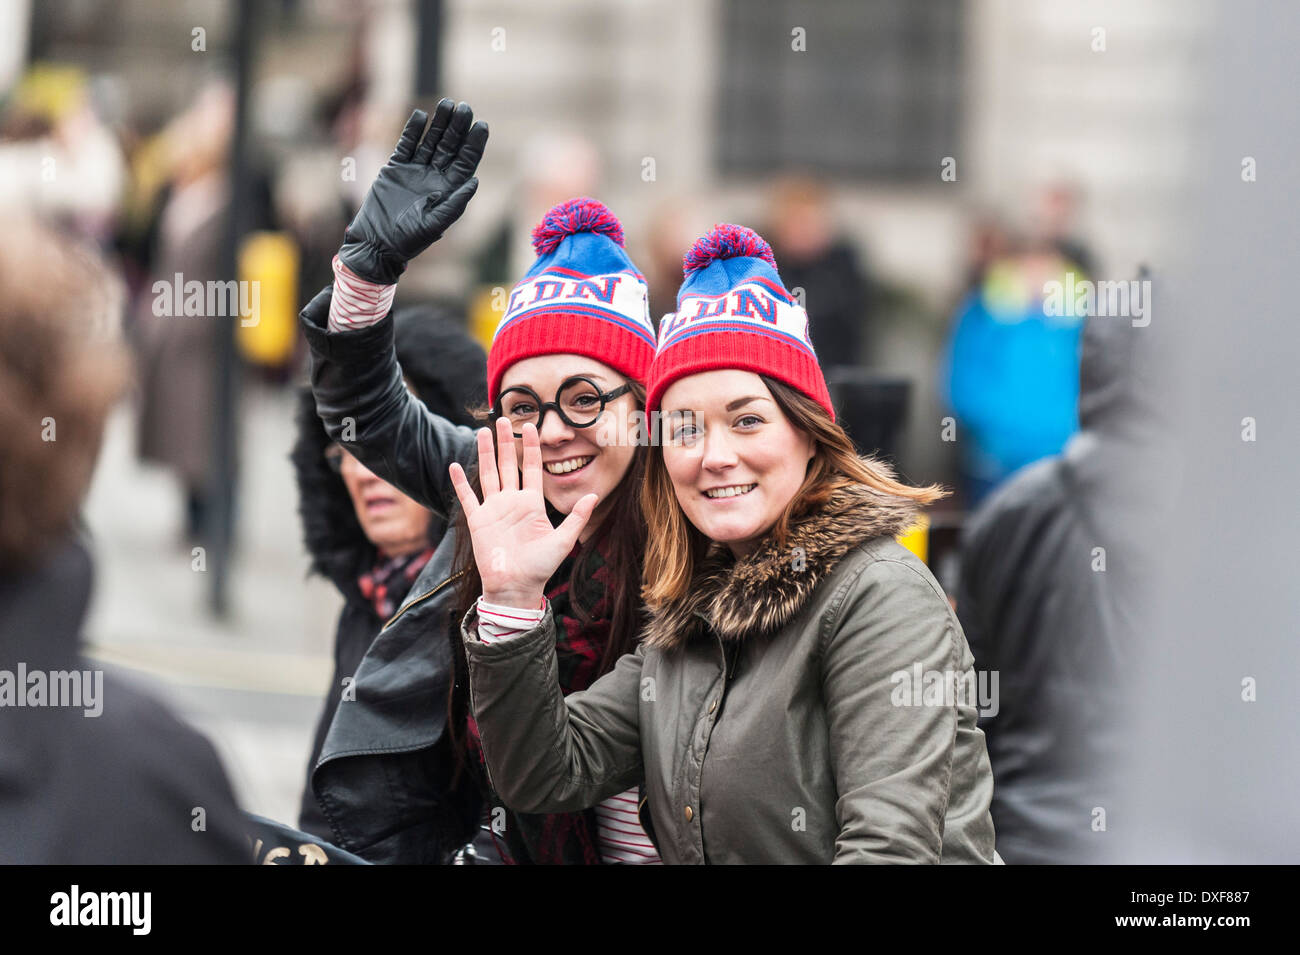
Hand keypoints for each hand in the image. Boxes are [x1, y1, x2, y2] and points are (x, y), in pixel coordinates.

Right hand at [339, 98, 487, 284]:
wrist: (377, 242)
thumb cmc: (409, 239)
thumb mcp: (435, 224)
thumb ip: (455, 203)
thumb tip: (475, 181)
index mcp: (448, 190)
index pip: (465, 162)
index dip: (474, 144)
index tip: (482, 125)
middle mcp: (434, 177)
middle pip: (450, 147)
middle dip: (458, 127)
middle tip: (465, 107)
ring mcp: (415, 171)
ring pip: (430, 141)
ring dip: (439, 124)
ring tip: (447, 104)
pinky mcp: (394, 168)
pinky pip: (406, 145)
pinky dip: (412, 131)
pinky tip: (421, 116)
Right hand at [449, 418, 597, 609]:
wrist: (516, 587)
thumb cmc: (540, 568)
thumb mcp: (563, 541)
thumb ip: (576, 517)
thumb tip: (593, 496)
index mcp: (532, 504)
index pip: (532, 468)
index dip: (531, 448)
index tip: (530, 426)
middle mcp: (512, 502)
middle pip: (508, 465)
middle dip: (505, 442)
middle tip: (502, 418)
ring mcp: (494, 510)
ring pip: (488, 474)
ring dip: (484, 453)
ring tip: (482, 432)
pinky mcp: (478, 521)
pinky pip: (468, 497)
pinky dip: (460, 483)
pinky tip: (454, 466)